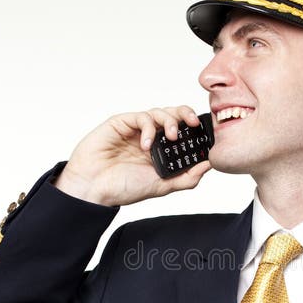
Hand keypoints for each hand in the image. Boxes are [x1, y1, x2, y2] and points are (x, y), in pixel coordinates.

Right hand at [52, 106, 211, 205]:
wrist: (93, 189)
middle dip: (187, 115)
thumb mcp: (162, 186)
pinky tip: (145, 144)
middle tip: (194, 124)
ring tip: (171, 137)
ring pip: (159, 112)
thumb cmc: (122, 188)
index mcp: (162, 151)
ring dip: (170, 121)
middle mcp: (150, 137)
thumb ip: (186, 178)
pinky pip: (140, 117)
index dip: (195, 129)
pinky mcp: (121, 123)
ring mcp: (135, 130)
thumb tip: (209, 165)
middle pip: (174, 115)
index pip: (184, 131)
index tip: (206, 132)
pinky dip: (148, 128)